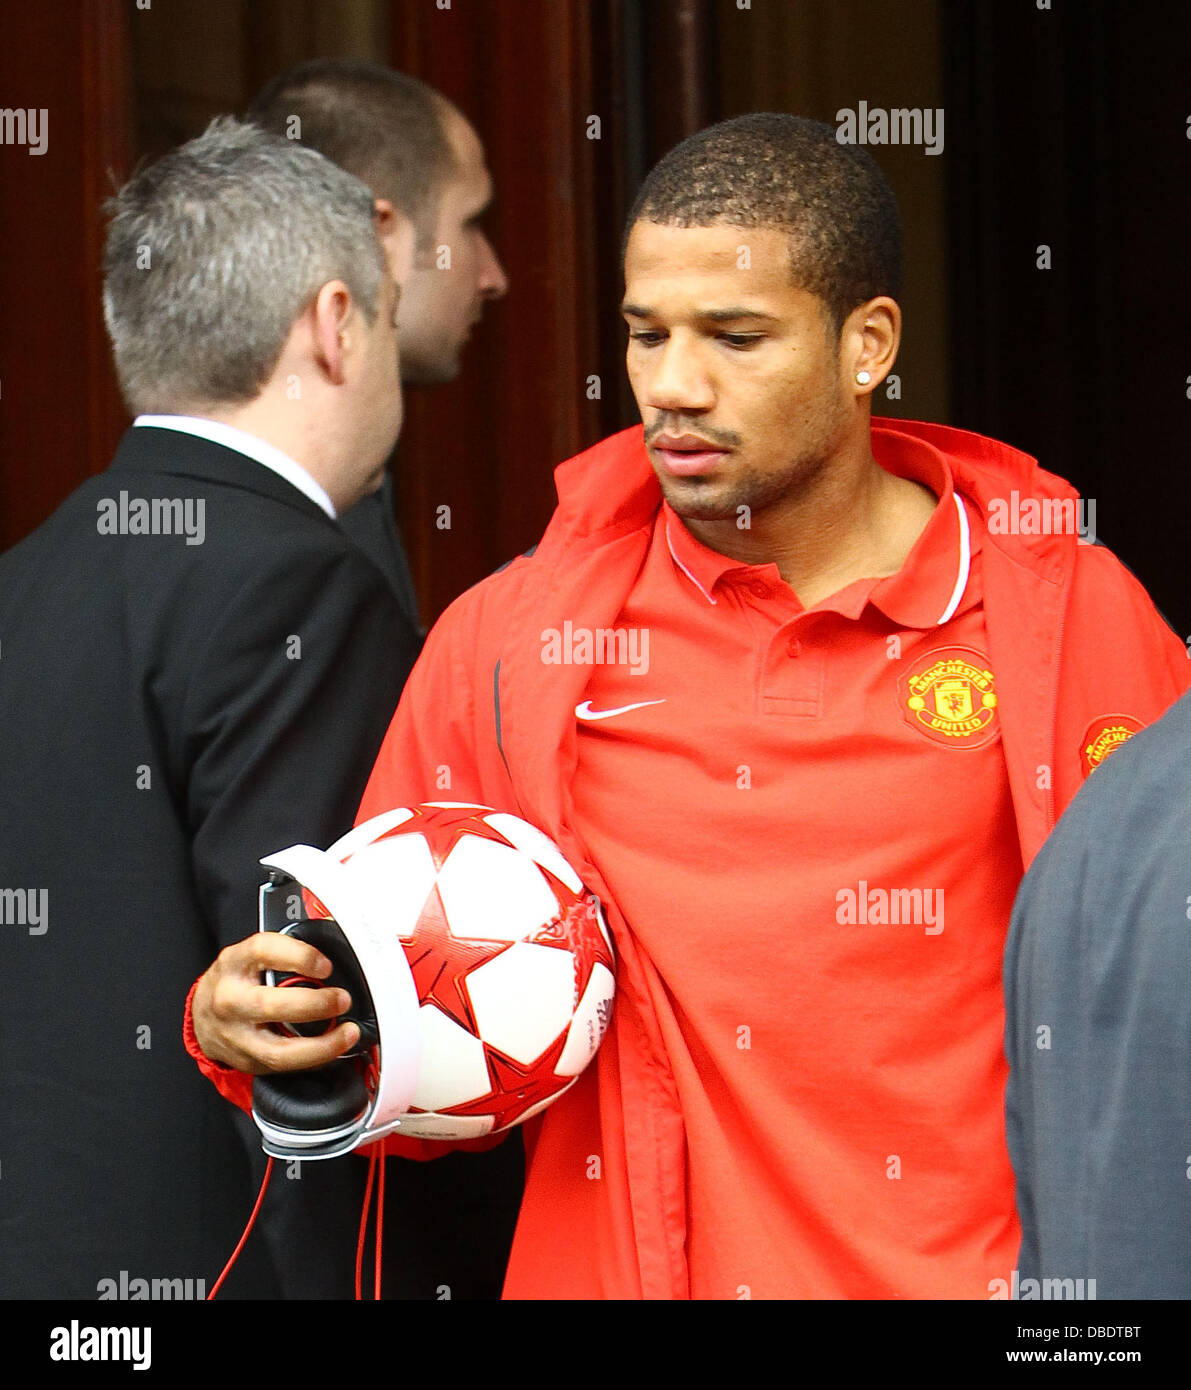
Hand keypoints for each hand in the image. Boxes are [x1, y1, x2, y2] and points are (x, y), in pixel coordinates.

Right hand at [193, 932, 359, 1073]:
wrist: (203, 1017)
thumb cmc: (238, 981)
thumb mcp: (251, 956)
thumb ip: (286, 951)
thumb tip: (334, 946)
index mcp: (234, 963)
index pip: (263, 951)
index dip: (299, 956)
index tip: (326, 965)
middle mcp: (230, 999)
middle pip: (270, 1005)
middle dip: (313, 1004)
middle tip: (342, 999)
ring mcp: (236, 1035)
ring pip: (278, 1050)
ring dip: (320, 1045)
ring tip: (348, 1033)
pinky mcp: (246, 1061)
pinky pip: (284, 1067)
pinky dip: (314, 1060)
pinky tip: (333, 1049)